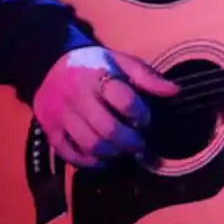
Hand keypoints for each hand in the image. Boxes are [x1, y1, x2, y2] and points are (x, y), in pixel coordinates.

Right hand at [32, 45, 179, 167]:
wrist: (49, 63)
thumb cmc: (94, 65)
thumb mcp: (121, 61)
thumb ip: (146, 77)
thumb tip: (175, 91)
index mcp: (96, 74)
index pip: (124, 100)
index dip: (141, 115)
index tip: (145, 120)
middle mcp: (75, 95)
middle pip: (108, 129)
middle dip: (130, 142)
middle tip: (139, 145)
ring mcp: (59, 114)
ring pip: (90, 145)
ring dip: (112, 154)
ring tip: (122, 151)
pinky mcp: (49, 129)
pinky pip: (69, 155)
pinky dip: (89, 162)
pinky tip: (102, 158)